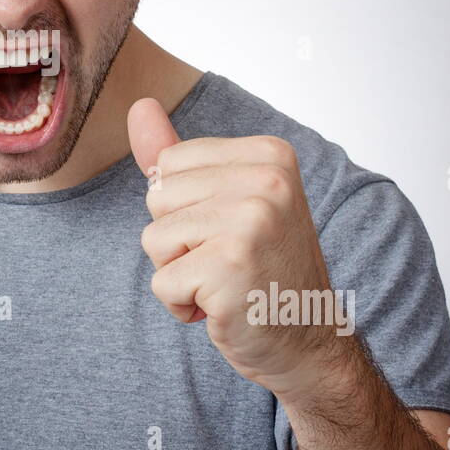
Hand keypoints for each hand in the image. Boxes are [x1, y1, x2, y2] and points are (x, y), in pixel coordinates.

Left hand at [127, 97, 346, 397]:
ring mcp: (251, 221)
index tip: (232, 232)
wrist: (309, 344)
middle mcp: (267, 179)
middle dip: (178, 240)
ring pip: (153, 238)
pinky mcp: (230, 266)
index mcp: (269, 154)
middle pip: (157, 197)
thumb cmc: (263, 271)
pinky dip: (181, 305)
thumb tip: (140, 106)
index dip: (186, 208)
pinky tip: (223, 308)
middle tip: (229, 262)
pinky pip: (161, 281)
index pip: (170, 164)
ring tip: (225, 282)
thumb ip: (179, 157)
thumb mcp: (227, 203)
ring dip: (178, 273)